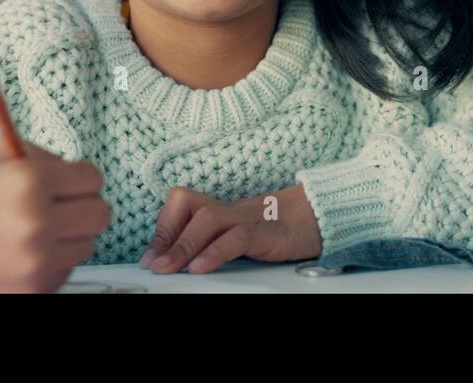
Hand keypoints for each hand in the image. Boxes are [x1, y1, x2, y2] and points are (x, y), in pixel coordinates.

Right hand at [0, 136, 110, 292]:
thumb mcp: (1, 153)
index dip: (81, 178)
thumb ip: (47, 155)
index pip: (93, 179)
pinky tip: (27, 250)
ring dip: (70, 234)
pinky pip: (68, 268)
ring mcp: (36, 261)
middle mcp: (36, 223)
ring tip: (39, 228)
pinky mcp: (34, 288)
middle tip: (63, 205)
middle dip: (85, 205)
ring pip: (88, 243)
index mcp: (30, 181)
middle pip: (101, 214)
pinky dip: (54, 259)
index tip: (69, 181)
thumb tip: (83, 173)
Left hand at [140, 185, 322, 273]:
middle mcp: (231, 209)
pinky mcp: (268, 232)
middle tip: (153, 265)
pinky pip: (237, 237)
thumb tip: (175, 261)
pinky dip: (215, 252)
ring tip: (168, 268)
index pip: (182, 203)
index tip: (151, 256)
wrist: (320, 218)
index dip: (164, 226)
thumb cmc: (277, 230)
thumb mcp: (238, 237)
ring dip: (183, 245)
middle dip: (166, 237)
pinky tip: (200, 268)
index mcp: (221, 209)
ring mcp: (249, 218)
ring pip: (208, 220)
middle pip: (189, 208)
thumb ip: (211, 245)